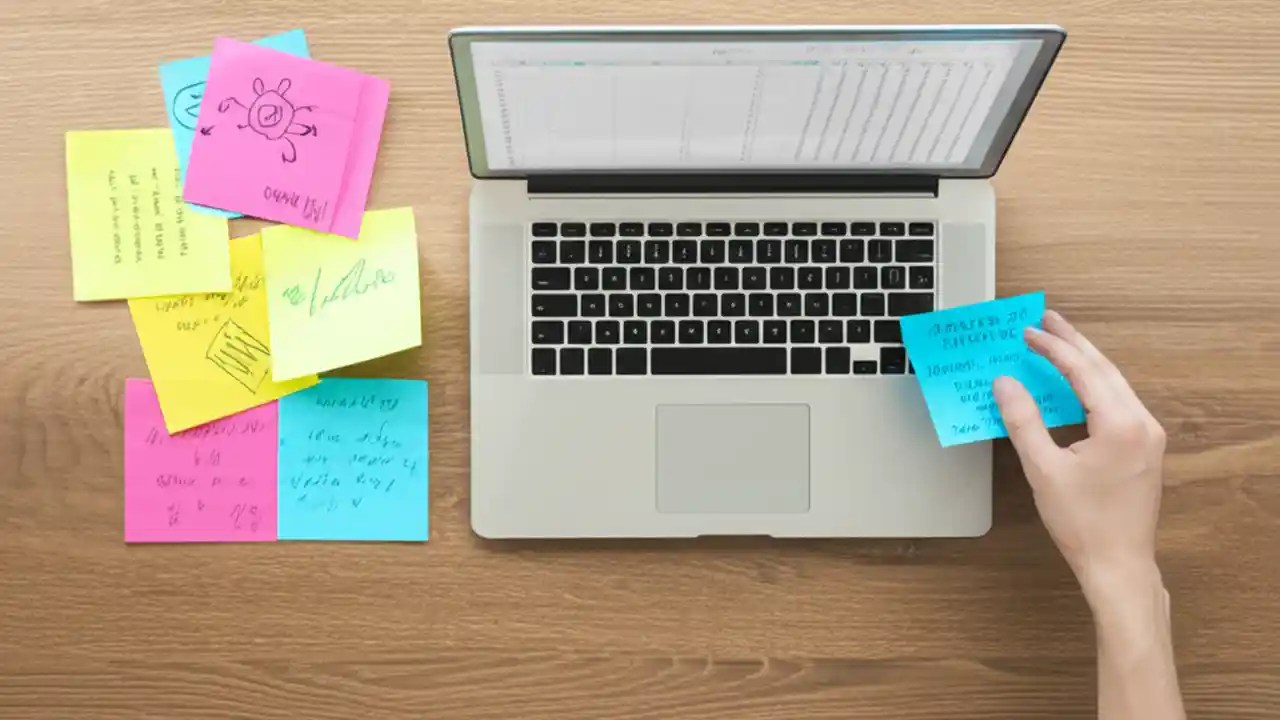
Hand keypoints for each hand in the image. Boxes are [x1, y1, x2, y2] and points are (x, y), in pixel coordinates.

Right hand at [992, 310, 1167, 604]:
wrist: (1118, 564)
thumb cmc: (1082, 522)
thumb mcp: (1043, 469)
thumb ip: (1023, 420)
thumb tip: (1005, 383)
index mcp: (1121, 424)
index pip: (1084, 371)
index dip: (1053, 348)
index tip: (1027, 331)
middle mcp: (1142, 423)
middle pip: (1105, 369)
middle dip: (1074, 342)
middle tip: (1047, 318)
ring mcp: (1148, 436)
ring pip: (1115, 384)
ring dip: (1085, 362)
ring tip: (1059, 341)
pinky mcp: (1145, 448)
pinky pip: (1119, 403)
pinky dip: (1094, 386)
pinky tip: (1076, 382)